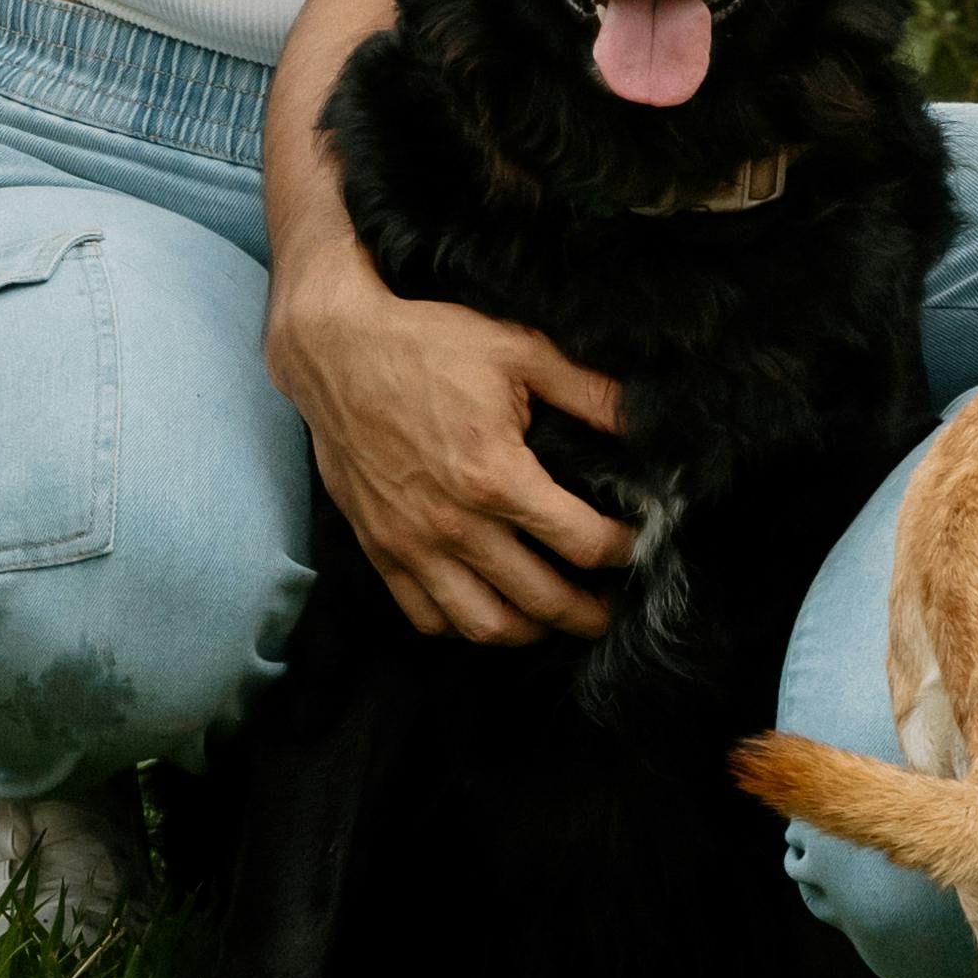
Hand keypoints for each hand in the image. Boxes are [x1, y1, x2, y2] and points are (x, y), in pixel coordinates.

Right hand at [270, 259, 634, 641]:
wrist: (336, 351)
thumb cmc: (426, 345)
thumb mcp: (518, 351)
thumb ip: (586, 391)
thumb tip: (641, 418)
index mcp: (497, 476)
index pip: (581, 541)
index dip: (620, 550)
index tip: (632, 544)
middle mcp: (455, 524)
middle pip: (540, 599)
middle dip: (585, 612)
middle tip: (606, 611)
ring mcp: (412, 543)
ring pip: (482, 625)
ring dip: (527, 632)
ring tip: (550, 621)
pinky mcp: (380, 548)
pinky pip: (425, 616)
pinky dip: (461, 627)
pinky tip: (485, 611)